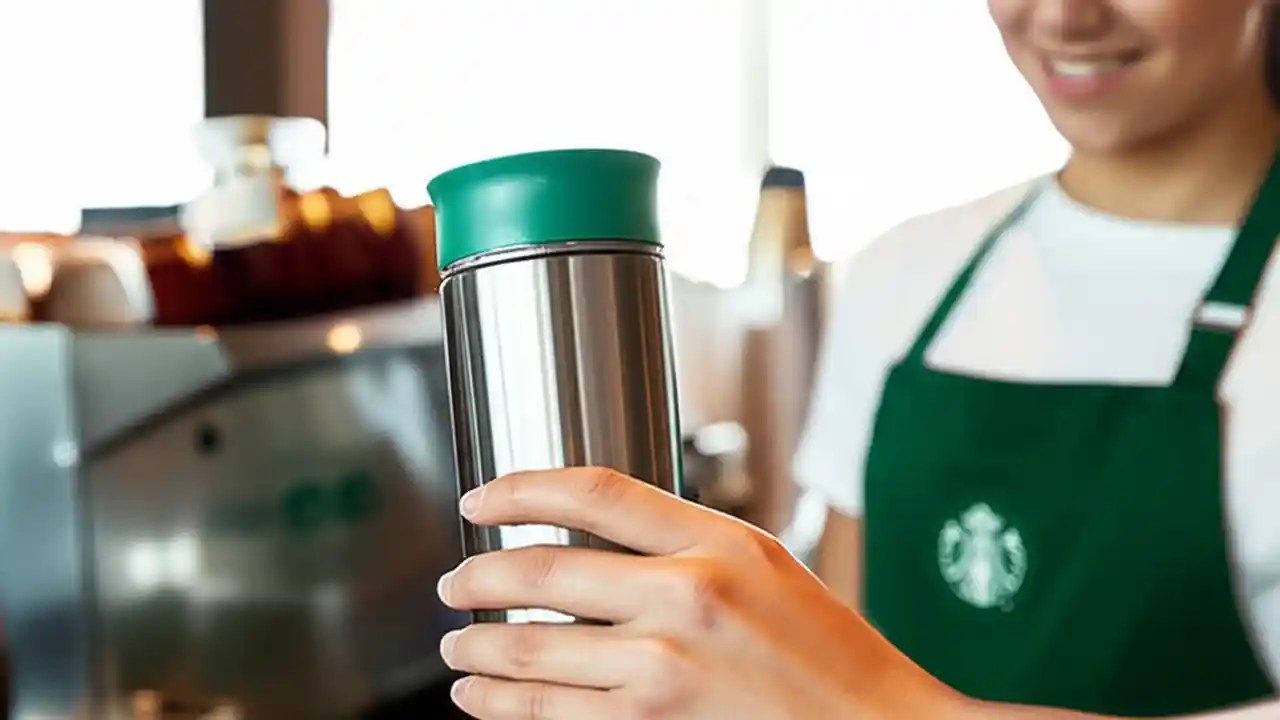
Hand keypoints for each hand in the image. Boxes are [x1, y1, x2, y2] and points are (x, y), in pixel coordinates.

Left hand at [435, 467, 960, 719]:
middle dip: (476, 579)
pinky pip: (549, 717)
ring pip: (531, 653)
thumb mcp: (766, 566)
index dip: (519, 488)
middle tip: (453, 585)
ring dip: (476, 650)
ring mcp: (664, 673)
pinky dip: (500, 708)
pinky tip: (482, 701)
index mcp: (719, 544)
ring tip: (457, 650)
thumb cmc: (830, 655)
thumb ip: (684, 543)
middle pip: (541, 574)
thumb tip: (590, 537)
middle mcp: (687, 600)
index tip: (479, 500)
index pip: (594, 494)